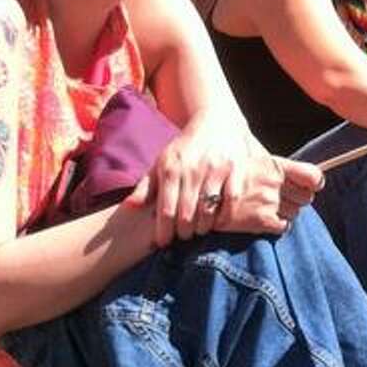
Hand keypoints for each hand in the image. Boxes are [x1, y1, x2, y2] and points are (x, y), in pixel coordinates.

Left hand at [126, 118, 258, 247]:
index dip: (164, 231)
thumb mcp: (161, 162)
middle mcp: (193, 168)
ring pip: (208, 210)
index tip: (163, 243)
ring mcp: (216, 169)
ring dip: (203, 227)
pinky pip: (230, 201)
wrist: (216, 123)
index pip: (165, 210)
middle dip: (183, 232)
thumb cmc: (185, 148)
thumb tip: (130, 207)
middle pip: (187, 214)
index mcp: (170, 168)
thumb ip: (146, 187)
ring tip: (199, 231)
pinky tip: (218, 222)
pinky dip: (224, 216)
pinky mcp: (236, 169)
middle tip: (183, 237)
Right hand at [212, 156, 324, 236]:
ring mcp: (269, 202)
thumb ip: (269, 166)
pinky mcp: (261, 220)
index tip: (313, 186)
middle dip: (298, 199)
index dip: (315, 182)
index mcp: (274, 166)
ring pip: (295, 212)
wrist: (199, 192)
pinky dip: (277, 225)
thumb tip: (287, 173)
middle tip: (286, 199)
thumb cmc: (222, 172)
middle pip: (306, 197)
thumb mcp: (247, 159)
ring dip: (286, 212)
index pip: (312, 175)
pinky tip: (265, 220)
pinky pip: (283, 227)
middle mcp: (275, 183)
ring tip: (269, 208)